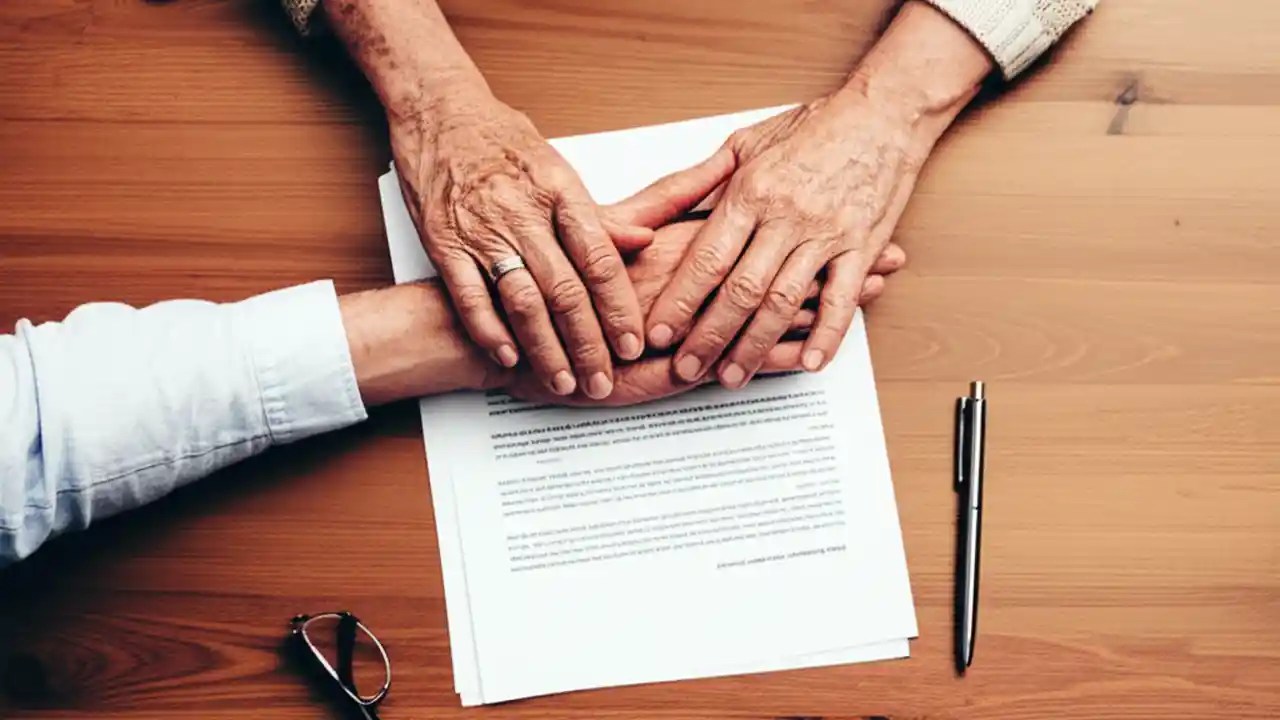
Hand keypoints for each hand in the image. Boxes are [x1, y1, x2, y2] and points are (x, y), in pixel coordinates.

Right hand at [390, 85, 646, 400]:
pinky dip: (491, 331)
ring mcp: (481, 230)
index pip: (599, 260)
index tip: (633, 344)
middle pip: (565, 290)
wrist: (436, 109)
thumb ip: (600, 214)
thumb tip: (647, 241)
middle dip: (588, 343)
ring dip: (545, 349)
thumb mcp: (559, 168)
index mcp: (559, 191)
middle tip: (603, 380)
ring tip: (564, 382)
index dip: (618, 308)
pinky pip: (470, 296)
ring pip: (522, 301)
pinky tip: (509, 357)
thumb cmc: (500, 139)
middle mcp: (522, 212)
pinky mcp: (443, 243)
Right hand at [504, 218, 905, 406]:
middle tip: (888, 256)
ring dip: (824, 306)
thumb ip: (647, 216)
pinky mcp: (677, 369)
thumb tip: (689, 192)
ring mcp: (689, 326)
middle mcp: (694, 284)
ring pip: (771, 312)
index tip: (848, 208)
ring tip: (874, 294)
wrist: (522, 343)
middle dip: (836, 264)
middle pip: (780, 268)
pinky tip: (820, 355)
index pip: (758, 231)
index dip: (805, 223)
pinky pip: (739, 363)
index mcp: (678, 248)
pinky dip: (781, 357)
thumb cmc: (562, 293)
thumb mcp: (605, 242)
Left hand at [634, 1, 990, 389]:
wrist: (884, 110)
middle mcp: (785, 215)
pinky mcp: (863, 245)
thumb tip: (669, 210)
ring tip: (733, 376)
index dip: (681, 301)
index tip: (659, 333)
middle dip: (708, 337)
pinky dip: (826, 335)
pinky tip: (807, 363)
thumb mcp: (749, 143)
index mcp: (750, 191)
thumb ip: (710, 180)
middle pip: (739, 290)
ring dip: (755, 346)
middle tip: (686, 369)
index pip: (706, 258)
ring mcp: (825, 233)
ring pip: (783, 302)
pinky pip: (842, 298)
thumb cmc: (815, 125)